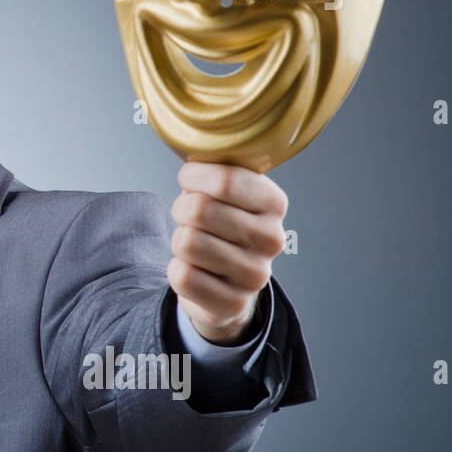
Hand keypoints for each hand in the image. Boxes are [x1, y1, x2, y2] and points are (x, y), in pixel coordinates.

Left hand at [168, 161, 287, 344]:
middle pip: (198, 209)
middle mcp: (272, 240)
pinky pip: (181, 276)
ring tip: (194, 244)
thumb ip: (216, 168)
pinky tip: (195, 271)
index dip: (193, 176)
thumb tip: (193, 146)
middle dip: (181, 209)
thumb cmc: (221, 225)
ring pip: (186, 242)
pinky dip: (177, 271)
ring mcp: (255, 275)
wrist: (228, 283)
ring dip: (178, 241)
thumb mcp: (228, 192)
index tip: (188, 179)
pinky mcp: (232, 304)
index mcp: (274, 203)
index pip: (225, 180)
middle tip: (189, 216)